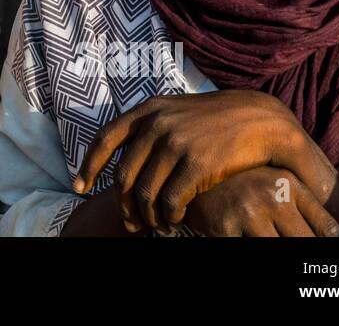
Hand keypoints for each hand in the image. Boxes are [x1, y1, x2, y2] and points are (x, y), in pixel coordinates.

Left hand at [74, 90, 336, 231]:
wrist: (260, 120)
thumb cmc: (215, 120)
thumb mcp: (175, 111)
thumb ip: (149, 125)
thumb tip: (120, 150)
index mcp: (148, 110)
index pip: (105, 139)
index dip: (89, 166)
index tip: (79, 188)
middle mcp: (157, 124)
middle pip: (124, 175)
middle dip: (124, 205)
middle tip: (130, 224)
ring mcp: (176, 144)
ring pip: (145, 193)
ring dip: (147, 216)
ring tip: (155, 227)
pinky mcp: (197, 164)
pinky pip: (170, 201)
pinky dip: (169, 217)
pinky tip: (176, 222)